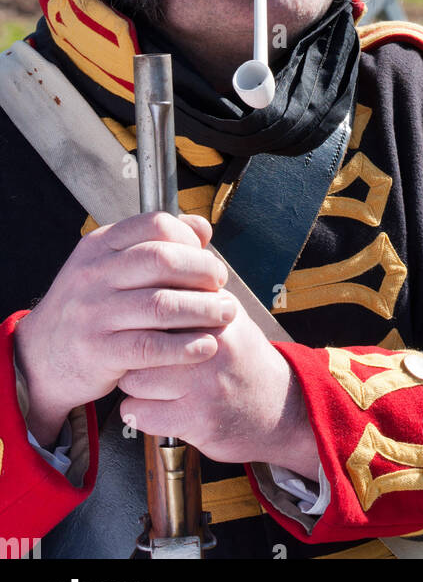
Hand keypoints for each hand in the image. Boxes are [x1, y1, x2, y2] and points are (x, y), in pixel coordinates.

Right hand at [13, 211, 234, 447]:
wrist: (40, 357)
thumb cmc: (89, 308)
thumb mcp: (110, 266)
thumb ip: (155, 243)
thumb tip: (202, 228)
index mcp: (99, 245)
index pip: (155, 225)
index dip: (190, 240)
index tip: (206, 258)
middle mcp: (93, 274)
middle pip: (162, 260)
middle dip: (203, 271)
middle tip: (221, 285)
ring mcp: (93, 313)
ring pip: (162, 304)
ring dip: (203, 309)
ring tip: (224, 313)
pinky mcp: (97, 352)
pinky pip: (151, 347)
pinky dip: (185, 347)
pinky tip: (205, 346)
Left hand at [117, 296, 319, 477]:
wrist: (278, 409)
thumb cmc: (241, 358)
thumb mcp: (228, 315)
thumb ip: (194, 291)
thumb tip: (155, 259)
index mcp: (219, 312)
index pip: (158, 300)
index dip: (140, 312)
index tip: (137, 321)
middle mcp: (214, 344)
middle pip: (140, 337)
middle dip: (132, 348)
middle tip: (137, 353)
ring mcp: (206, 384)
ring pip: (133, 377)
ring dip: (134, 383)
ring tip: (151, 382)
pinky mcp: (197, 420)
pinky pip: (139, 412)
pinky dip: (140, 412)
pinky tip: (156, 406)